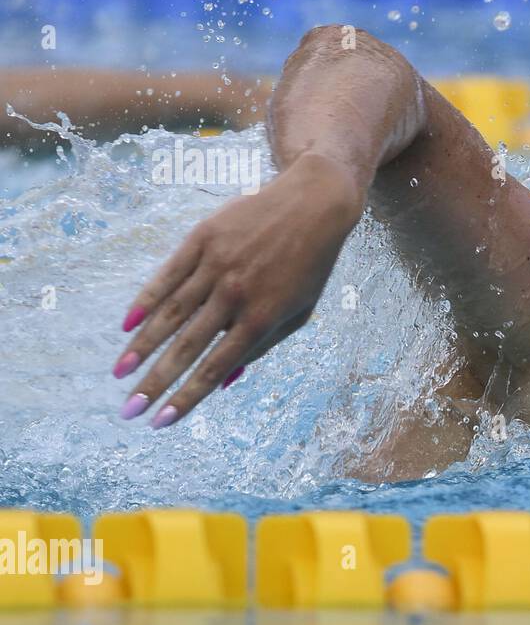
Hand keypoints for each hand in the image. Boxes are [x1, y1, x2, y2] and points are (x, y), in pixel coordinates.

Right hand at [113, 152, 362, 427]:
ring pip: (170, 313)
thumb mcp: (298, 311)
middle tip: (128, 410)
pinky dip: (145, 301)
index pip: (215, 367)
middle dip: (155, 382)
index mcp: (262, 317)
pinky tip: (127, 326)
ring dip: (142, 347)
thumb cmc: (309, 266)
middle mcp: (235, 294)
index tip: (160, 421)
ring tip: (120, 373)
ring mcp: (216, 265)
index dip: (187, 397)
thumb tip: (224, 382)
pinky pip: (167, 276)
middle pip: (186, 347)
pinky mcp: (202, 239)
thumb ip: (261, 346)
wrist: (314, 204)